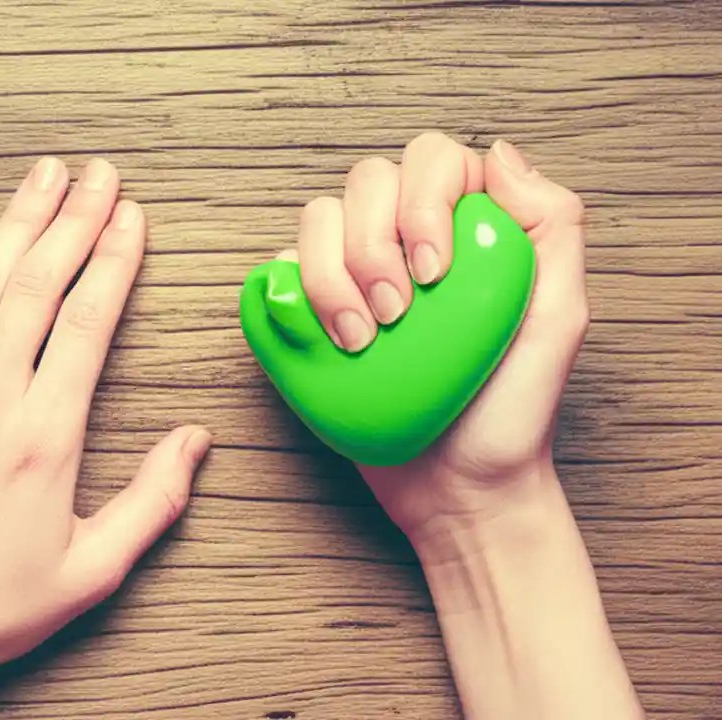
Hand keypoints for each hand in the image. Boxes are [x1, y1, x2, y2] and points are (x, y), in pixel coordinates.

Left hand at [0, 158, 211, 719]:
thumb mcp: (96, 566)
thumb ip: (154, 499)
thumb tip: (197, 440)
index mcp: (47, 436)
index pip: (88, 321)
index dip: (115, 260)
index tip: (132, 217)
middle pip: (37, 285)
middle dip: (75, 220)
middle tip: (100, 174)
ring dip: (18, 222)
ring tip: (46, 175)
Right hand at [287, 133, 589, 539]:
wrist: (459, 486)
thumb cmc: (511, 408)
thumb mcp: (559, 316)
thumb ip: (551, 224)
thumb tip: (497, 152)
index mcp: (468, 223)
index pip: (431, 159)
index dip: (422, 202)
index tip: (437, 274)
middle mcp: (407, 237)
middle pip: (365, 181)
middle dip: (371, 246)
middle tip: (398, 317)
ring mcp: (355, 273)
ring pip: (316, 219)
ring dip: (329, 277)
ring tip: (361, 341)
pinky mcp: (311, 312)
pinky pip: (279, 272)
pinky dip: (292, 297)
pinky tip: (324, 340)